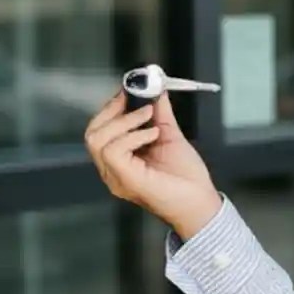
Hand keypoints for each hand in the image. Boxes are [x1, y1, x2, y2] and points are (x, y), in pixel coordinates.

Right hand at [84, 89, 222, 238]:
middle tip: (136, 100)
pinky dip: (132, 136)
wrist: (200, 202)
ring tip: (148, 116)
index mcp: (119, 160)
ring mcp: (116, 177)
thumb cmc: (186, 177)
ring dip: (123, 121)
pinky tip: (152, 134)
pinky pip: (114, 151)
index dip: (111, 108)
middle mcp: (111, 170)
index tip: (129, 91)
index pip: (99, 129)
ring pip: (97, 140)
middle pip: (92, 133)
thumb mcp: (170, 137)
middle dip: (111, 111)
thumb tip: (157, 91)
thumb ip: (161, 115)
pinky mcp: (126, 180)